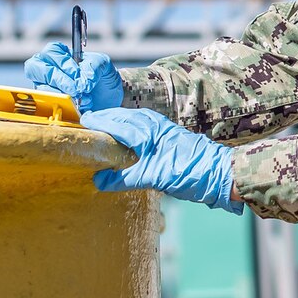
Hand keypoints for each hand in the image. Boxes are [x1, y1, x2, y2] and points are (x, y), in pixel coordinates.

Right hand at [24, 43, 122, 112]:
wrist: (109, 101)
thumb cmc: (103, 79)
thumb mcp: (104, 65)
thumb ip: (95, 64)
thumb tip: (83, 78)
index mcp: (60, 55)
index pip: (51, 52)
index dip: (63, 63)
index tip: (78, 74)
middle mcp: (48, 70)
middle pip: (35, 67)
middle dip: (56, 78)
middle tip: (75, 88)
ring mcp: (46, 88)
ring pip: (41, 88)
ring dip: (62, 94)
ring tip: (83, 99)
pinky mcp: (49, 105)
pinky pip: (47, 105)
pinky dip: (64, 107)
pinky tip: (79, 107)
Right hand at [84, 108, 242, 213]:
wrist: (219, 172)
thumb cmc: (188, 172)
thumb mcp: (152, 178)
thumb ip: (123, 179)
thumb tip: (98, 181)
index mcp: (145, 131)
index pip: (113, 122)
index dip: (95, 123)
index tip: (78, 124)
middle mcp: (152, 123)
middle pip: (120, 116)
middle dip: (102, 119)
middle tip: (84, 125)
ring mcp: (161, 126)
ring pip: (131, 118)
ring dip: (115, 121)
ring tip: (100, 129)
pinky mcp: (167, 133)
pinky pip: (141, 123)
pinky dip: (128, 125)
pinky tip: (125, 135)